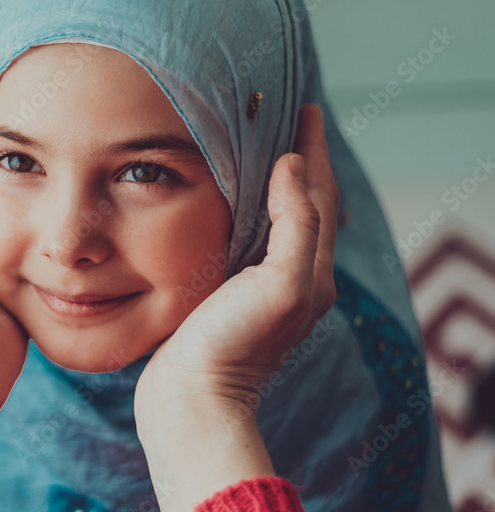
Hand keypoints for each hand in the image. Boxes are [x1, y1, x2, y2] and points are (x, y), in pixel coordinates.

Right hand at [133, 104, 339, 511]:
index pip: (320, 195)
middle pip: (306, 205)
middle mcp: (293, 277)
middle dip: (301, 161)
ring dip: (274, 183)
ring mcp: (260, 288)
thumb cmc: (231, 346)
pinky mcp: (229, 297)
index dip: (315, 150)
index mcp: (311, 271)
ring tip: (255, 150)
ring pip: (277, 221)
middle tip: (281, 121)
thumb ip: (295, 225)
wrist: (191, 402)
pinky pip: (248, 239)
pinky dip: (247, 210)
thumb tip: (291, 167)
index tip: (304, 109)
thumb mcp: (278, 285)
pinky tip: (224, 204)